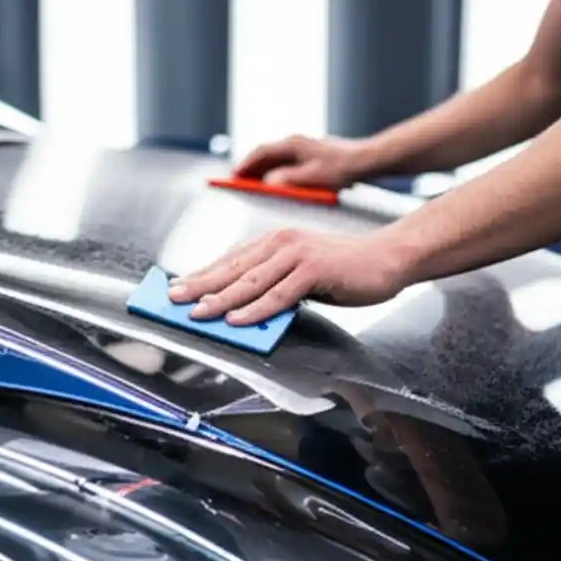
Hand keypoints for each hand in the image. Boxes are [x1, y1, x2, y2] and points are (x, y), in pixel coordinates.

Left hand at [167, 228, 409, 325]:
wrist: (388, 257)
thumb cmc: (346, 268)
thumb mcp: (301, 273)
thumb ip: (273, 286)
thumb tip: (241, 309)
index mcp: (275, 241)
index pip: (231, 260)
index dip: (201, 274)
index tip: (176, 287)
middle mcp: (281, 243)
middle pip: (233, 268)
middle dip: (200, 285)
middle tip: (172, 298)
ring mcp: (297, 255)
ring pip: (251, 282)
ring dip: (221, 299)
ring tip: (197, 313)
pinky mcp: (314, 270)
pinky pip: (279, 295)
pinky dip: (256, 309)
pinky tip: (237, 320)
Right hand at [235, 134, 372, 188]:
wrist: (367, 159)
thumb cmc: (342, 169)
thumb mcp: (312, 179)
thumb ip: (287, 180)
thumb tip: (268, 182)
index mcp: (293, 145)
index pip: (260, 153)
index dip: (244, 165)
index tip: (232, 176)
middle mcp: (296, 143)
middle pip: (265, 154)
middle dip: (250, 168)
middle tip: (237, 182)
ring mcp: (304, 147)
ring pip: (275, 158)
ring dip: (262, 170)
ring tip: (252, 184)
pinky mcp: (311, 154)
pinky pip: (286, 162)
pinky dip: (275, 171)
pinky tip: (276, 183)